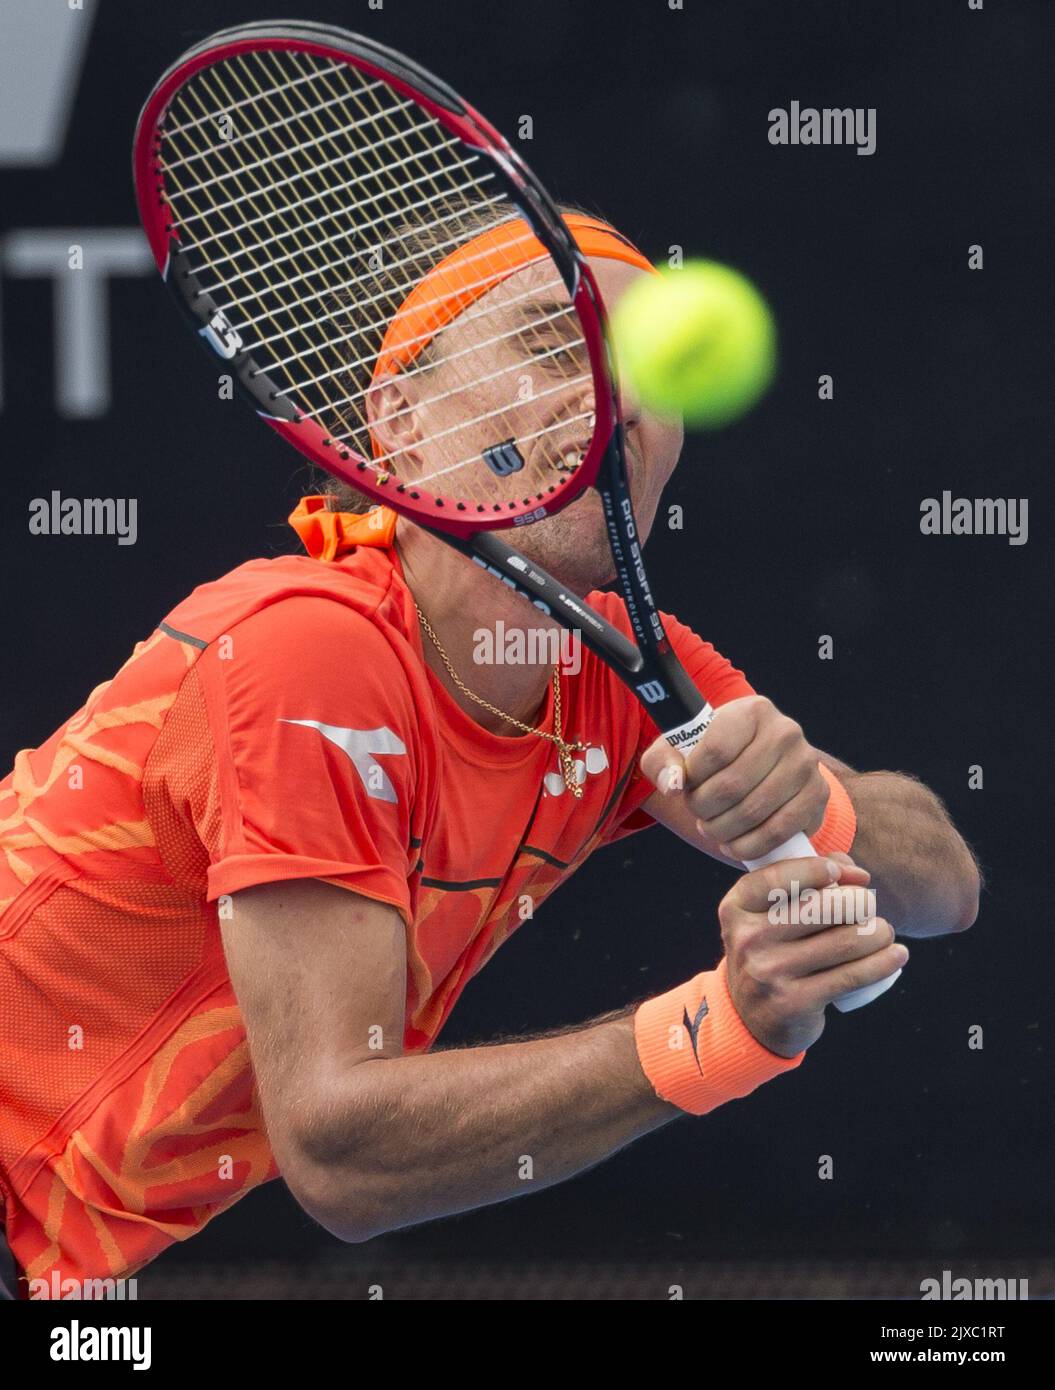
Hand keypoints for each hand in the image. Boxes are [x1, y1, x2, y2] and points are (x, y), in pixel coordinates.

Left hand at [642, 695, 828, 862]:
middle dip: (705, 809)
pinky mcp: (817, 794)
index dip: (693, 778)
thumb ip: (662, 762)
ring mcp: (806, 763)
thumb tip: (673, 785)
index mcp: (751, 711)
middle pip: (732, 785)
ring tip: (712, 828)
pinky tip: (733, 844)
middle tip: (698, 814)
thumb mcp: (680, 749)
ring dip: (723, 830)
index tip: (688, 785)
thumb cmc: (714, 757)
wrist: (763, 767)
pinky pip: (778, 830)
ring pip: (753, 811)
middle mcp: (785, 731)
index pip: (714, 751)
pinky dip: (749, 845)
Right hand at [719, 854, 908, 1055]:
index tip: (845, 874)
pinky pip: (850, 976)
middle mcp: (748, 939)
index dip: (817, 869)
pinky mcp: (793, 1003)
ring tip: (884, 932)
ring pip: (843, 941)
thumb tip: (855, 873)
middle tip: (870, 906)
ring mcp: (769, 973)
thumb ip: (805, 879)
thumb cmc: (771, 950)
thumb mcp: (769, 914)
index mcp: (736, 907)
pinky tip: (897, 954)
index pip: (779, 877)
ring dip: (878, 932)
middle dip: (859, 901)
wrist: (750, 1016)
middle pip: (821, 907)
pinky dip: (882, 963)